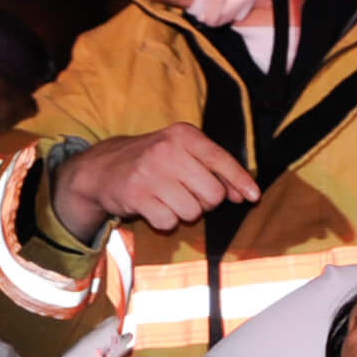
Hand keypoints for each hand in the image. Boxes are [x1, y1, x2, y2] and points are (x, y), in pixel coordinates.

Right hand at [52, 124, 260, 236]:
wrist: (103, 168)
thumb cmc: (152, 162)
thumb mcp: (181, 152)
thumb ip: (212, 169)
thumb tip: (244, 195)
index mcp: (183, 135)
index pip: (221, 160)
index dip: (240, 181)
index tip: (253, 197)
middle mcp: (167, 150)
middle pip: (212, 194)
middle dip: (205, 202)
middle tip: (188, 194)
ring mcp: (150, 173)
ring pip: (192, 212)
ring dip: (184, 212)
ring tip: (168, 199)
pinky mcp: (137, 195)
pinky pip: (169, 222)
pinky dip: (165, 221)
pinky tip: (154, 207)